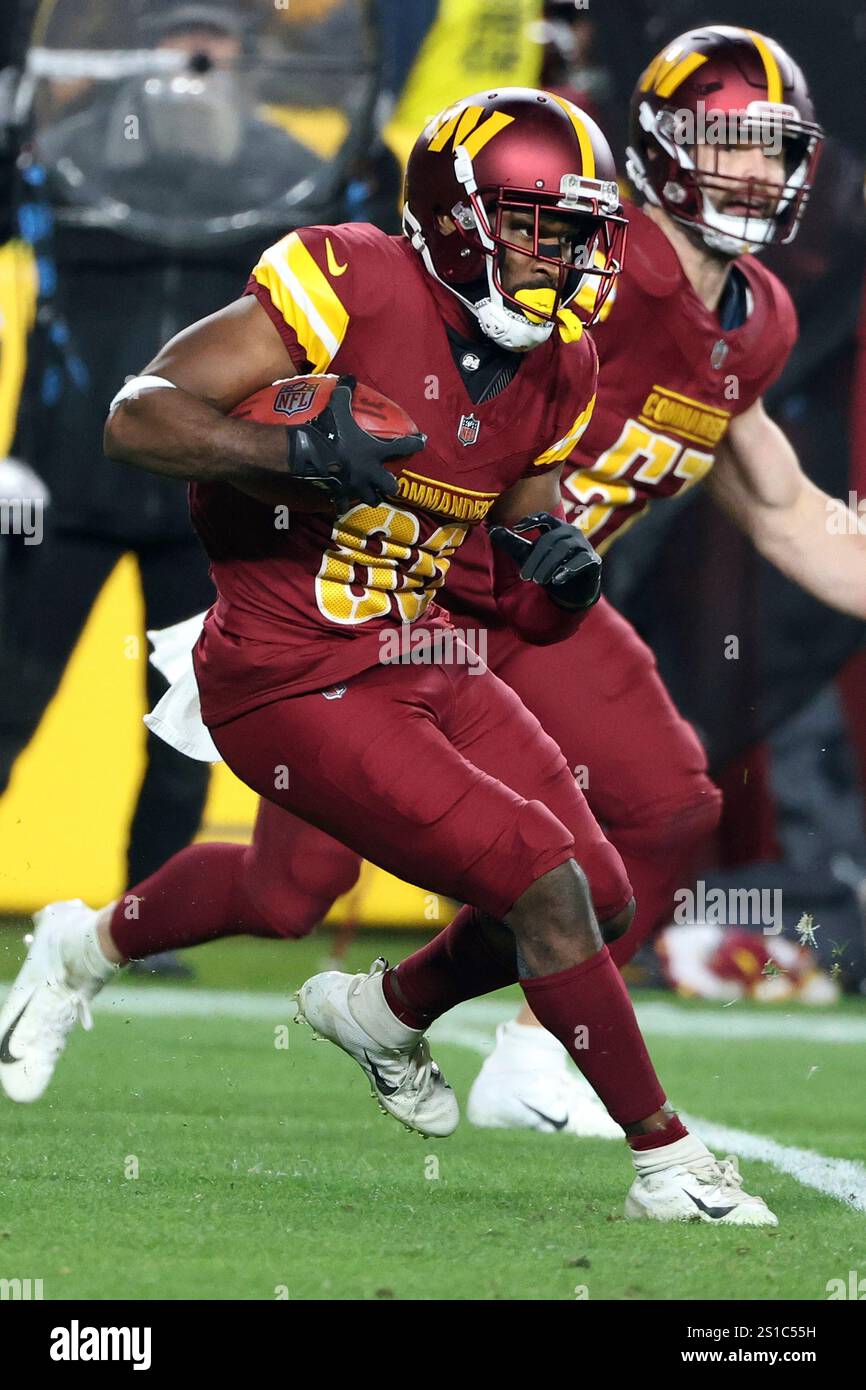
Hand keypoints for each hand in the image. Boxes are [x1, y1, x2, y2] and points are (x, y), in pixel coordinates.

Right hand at [286, 375, 425, 508]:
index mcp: (374, 451)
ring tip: (371, 493)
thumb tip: (350, 377)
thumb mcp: (337, 406)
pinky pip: (344, 503)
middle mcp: (369, 472)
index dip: (415, 443)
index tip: (423, 441)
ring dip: (373, 496)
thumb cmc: (327, 428)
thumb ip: (345, 392)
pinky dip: (344, 503)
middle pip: (390, 485)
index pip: (403, 447)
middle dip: (392, 484)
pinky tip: (342, 502)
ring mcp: (355, 485)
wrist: (306, 451)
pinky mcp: (339, 493)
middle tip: (392, 480)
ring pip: (371, 499)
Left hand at [488, 512, 601, 610]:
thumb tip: (491, 530)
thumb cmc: (548, 568)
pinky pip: (580, 562)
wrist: (571, 590)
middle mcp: (571, 533)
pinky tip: (556, 580)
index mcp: (556, 528)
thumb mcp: (527, 555)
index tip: (516, 528)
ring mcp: (584, 546)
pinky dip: (567, 570)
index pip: (544, 518)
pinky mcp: (592, 561)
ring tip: (537, 580)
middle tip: (524, 576)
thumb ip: (511, 542)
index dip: (531, 520)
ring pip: (563, 549)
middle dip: (535, 558)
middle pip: (550, 539)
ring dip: (548, 565)